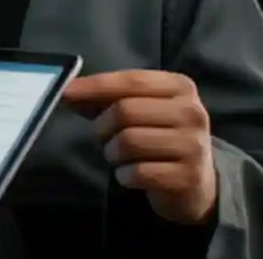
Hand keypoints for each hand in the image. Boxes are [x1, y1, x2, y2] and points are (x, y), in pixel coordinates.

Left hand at [63, 70, 216, 224]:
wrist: (196, 182)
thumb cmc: (158, 136)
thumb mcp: (139, 110)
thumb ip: (106, 98)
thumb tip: (68, 92)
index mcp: (180, 87)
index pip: (132, 80)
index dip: (96, 86)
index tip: (66, 92)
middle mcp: (192, 112)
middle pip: (125, 111)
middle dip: (102, 127)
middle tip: (103, 137)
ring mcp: (194, 145)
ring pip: (128, 142)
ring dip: (112, 153)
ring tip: (119, 156)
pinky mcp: (188, 176)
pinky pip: (137, 172)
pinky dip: (124, 175)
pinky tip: (130, 174)